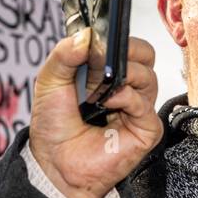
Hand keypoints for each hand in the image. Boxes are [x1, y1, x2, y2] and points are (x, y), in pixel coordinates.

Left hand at [28, 28, 161, 197]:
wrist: (55, 163)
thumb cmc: (55, 126)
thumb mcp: (50, 80)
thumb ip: (64, 52)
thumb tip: (86, 34)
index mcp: (109, 73)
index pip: (129, 45)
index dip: (116, 40)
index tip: (95, 45)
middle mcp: (128, 88)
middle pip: (145, 55)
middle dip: (124, 52)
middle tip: (98, 63)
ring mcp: (139, 108)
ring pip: (147, 76)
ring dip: (120, 77)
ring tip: (94, 92)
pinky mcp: (146, 129)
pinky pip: (144, 103)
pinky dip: (126, 98)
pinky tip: (108, 103)